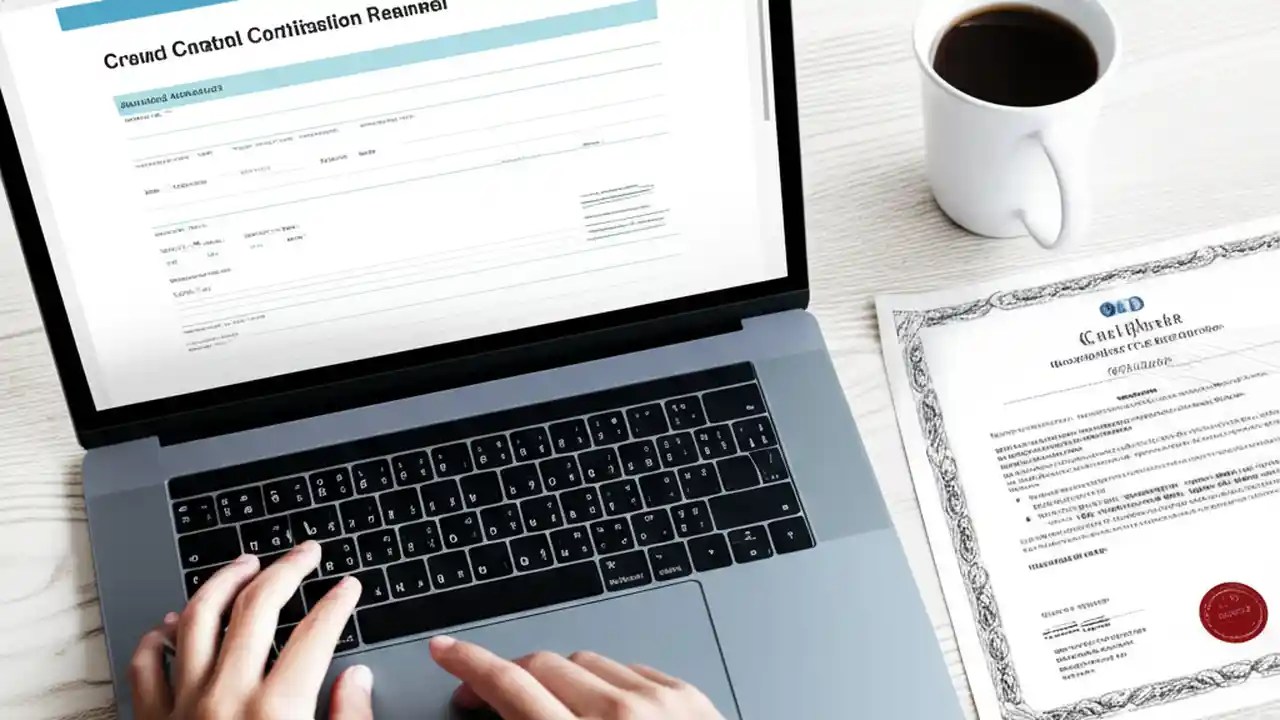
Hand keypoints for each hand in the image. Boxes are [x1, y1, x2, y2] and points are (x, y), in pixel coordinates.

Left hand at [129, 542, 371, 719]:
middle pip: (255, 608)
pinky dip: (159, 637)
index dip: (337, 604)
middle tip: (305, 553)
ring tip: (246, 564)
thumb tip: (357, 680)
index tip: (347, 587)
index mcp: (276, 712)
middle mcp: (226, 699)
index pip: (315, 636)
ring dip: (223, 582)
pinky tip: (174, 623)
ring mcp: (183, 706)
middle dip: (287, 570)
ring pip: (197, 620)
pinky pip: (148, 665)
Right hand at [430, 636, 724, 719]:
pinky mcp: (688, 696)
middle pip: (542, 665)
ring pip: (585, 662)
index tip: (446, 651)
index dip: (469, 665)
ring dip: (559, 680)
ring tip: (553, 709)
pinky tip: (605, 710)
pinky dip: (608, 685)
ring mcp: (659, 701)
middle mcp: (620, 716)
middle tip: (487, 697)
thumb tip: (500, 716)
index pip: (510, 686)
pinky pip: (630, 670)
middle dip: (509, 675)